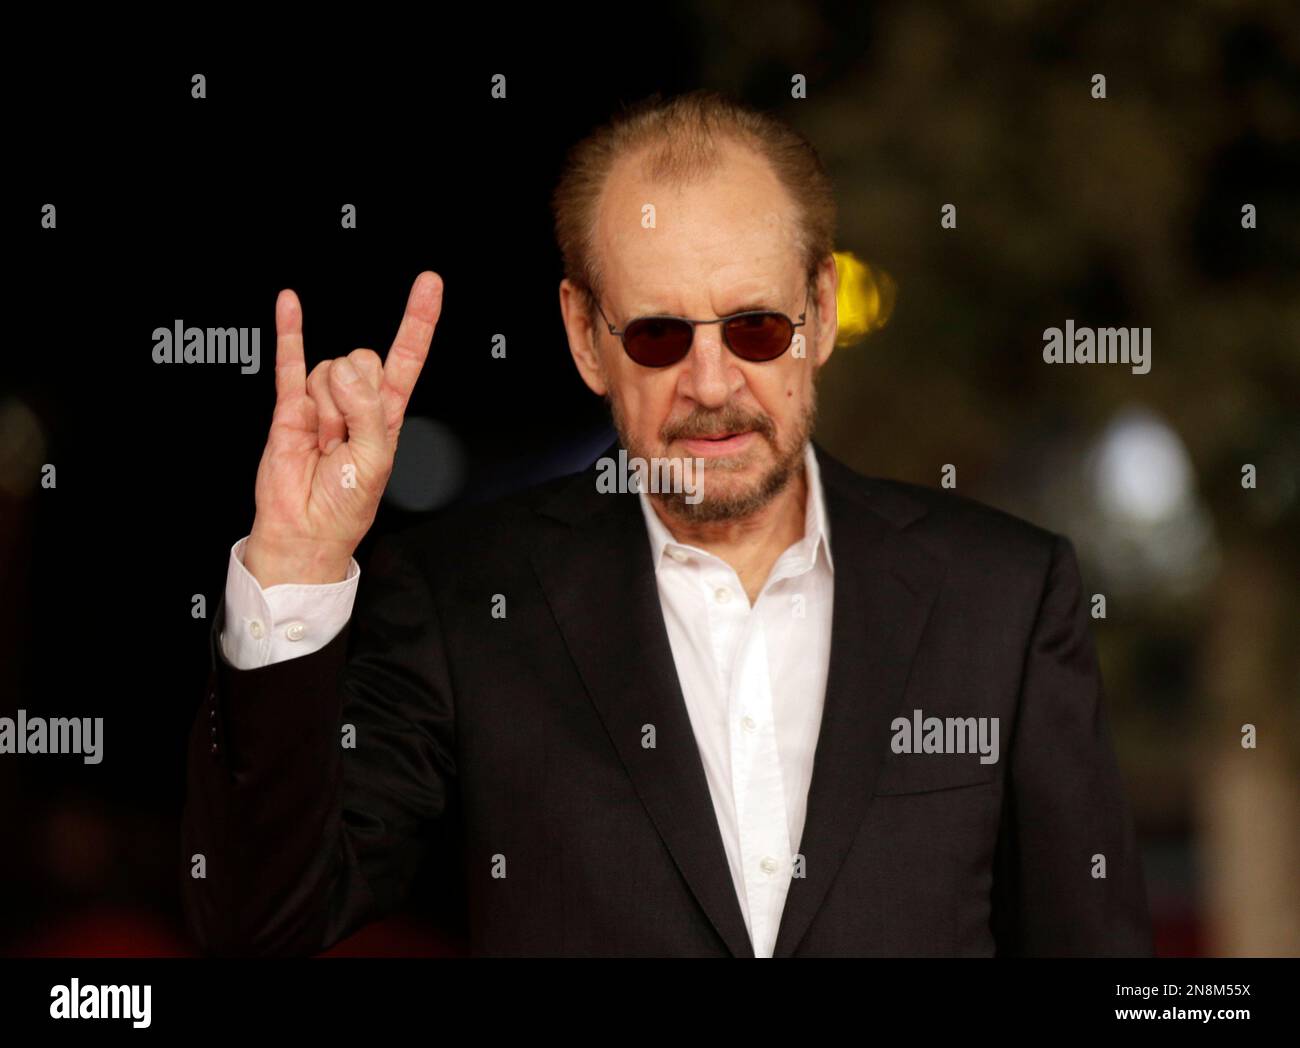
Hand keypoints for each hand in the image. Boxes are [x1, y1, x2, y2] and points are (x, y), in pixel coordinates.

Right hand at [243, 272, 443, 586]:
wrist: (304, 530)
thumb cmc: (345, 505)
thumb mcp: (376, 460)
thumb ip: (367, 411)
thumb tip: (343, 370)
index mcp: (387, 414)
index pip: (406, 357)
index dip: (418, 321)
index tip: (429, 283)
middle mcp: (357, 402)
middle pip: (363, 360)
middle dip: (355, 396)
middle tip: (346, 435)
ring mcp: (322, 401)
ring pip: (328, 370)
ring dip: (327, 408)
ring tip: (323, 441)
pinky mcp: (289, 406)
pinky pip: (289, 359)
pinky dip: (290, 329)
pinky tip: (290, 302)